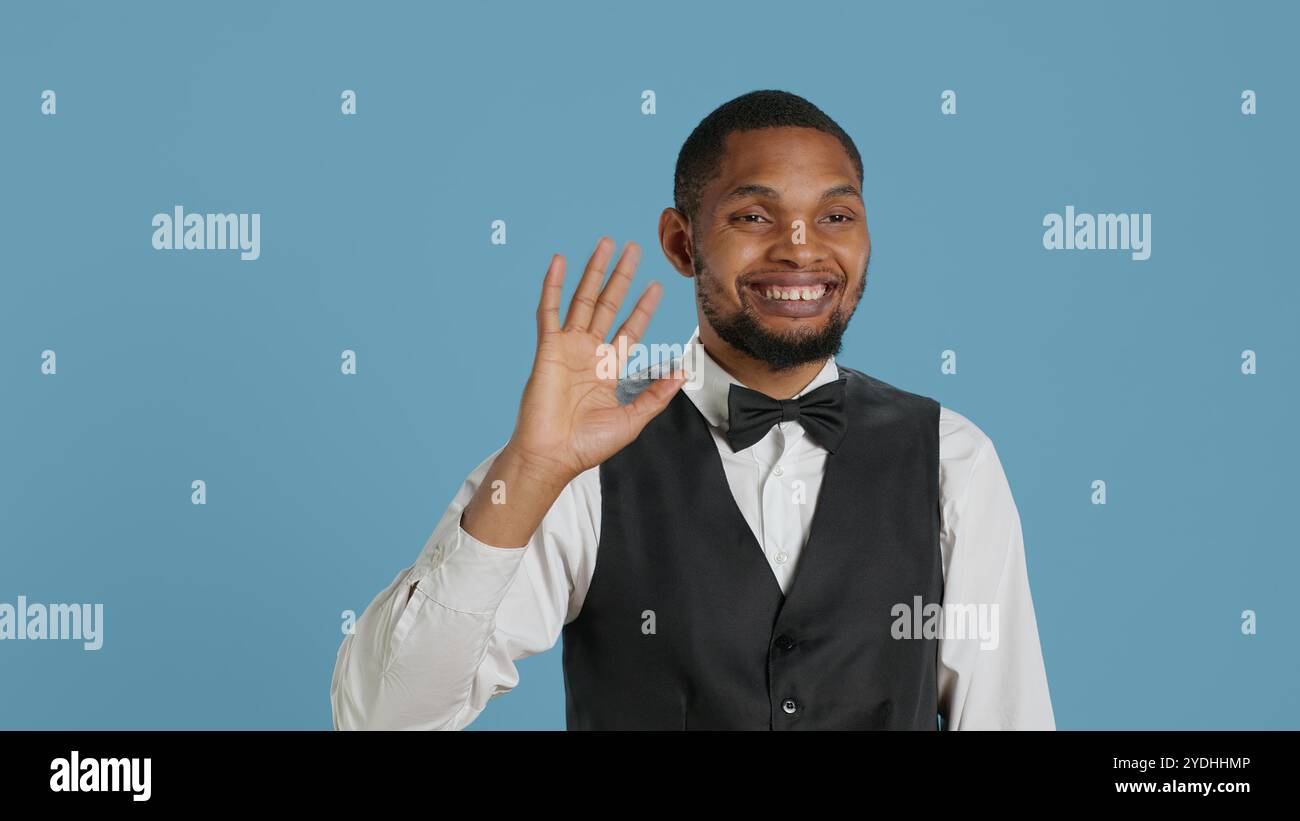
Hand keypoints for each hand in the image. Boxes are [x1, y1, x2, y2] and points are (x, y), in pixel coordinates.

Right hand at [508, 237, 685, 483]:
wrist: (553, 455)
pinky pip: (549, 310)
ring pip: (583, 300)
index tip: (657, 285)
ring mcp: (567, 347)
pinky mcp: (547, 348)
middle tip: (634, 250)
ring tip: (606, 245)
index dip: (643, 307)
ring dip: (594, 271)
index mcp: (608, 369)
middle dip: (621, 277)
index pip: (629, 329)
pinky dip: (553, 285)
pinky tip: (560, 262)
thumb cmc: (587, 445)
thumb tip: (683, 371)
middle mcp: (588, 353)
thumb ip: (657, 394)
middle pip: (608, 304)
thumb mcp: (633, 419)